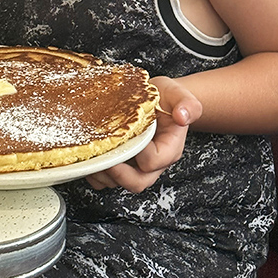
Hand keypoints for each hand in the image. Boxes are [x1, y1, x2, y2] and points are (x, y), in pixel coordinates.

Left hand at [85, 77, 201, 192]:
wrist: (158, 98)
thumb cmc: (167, 98)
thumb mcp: (178, 94)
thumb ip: (187, 103)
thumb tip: (182, 115)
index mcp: (169, 149)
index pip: (154, 161)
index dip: (139, 153)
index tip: (127, 136)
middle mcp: (154, 162)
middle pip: (138, 182)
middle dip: (117, 174)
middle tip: (103, 157)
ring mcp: (137, 165)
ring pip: (120, 183)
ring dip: (103, 175)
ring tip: (92, 157)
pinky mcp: (124, 164)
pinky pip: (109, 179)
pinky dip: (97, 174)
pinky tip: (90, 158)